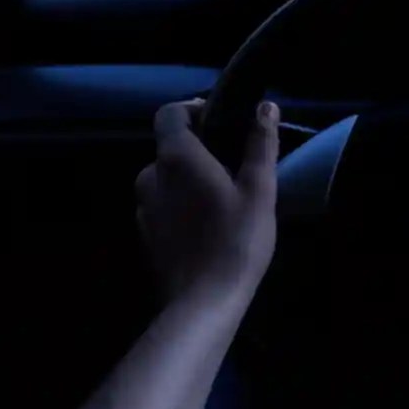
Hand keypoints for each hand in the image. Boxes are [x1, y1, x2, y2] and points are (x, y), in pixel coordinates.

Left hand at [135, 99, 279, 301]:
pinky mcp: (145, 235)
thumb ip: (260, 144)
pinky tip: (208, 225)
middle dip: (197, 149)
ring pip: (165, 179)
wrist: (204, 302)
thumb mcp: (259, 189)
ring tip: (223, 198)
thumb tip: (265, 106)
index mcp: (176, 158)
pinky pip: (162, 206)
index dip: (192, 110)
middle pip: (169, 148)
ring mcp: (143, 208)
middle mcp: (150, 177)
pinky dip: (180, 205)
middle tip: (233, 166)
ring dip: (188, 179)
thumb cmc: (236, 240)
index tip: (220, 121)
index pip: (169, 113)